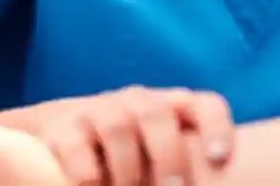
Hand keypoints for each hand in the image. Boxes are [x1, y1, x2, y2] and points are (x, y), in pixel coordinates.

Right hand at [38, 86, 234, 185]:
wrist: (61, 131)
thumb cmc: (129, 152)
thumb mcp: (159, 154)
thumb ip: (181, 170)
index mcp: (172, 108)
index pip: (204, 106)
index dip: (216, 128)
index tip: (219, 159)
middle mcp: (137, 102)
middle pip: (156, 113)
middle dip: (168, 156)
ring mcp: (98, 111)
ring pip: (118, 128)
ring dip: (127, 170)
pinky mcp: (63, 129)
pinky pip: (78, 150)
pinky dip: (88, 176)